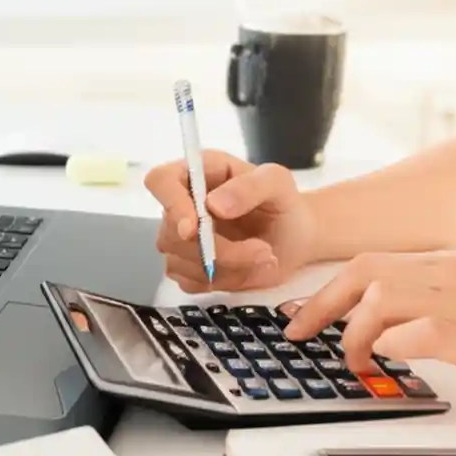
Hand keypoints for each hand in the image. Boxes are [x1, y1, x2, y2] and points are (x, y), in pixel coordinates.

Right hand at [144, 150, 319, 293]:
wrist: (295, 238)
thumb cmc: (283, 202)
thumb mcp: (277, 183)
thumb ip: (249, 187)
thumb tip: (213, 205)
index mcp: (198, 172)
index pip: (161, 181)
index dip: (170, 204)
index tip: (193, 229)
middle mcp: (182, 204)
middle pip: (171, 232)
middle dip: (218, 249)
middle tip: (263, 251)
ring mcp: (181, 239)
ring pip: (179, 262)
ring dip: (227, 267)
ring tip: (265, 257)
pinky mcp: (189, 268)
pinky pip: (190, 282)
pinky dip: (224, 281)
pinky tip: (249, 269)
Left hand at [280, 252, 455, 431]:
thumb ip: (436, 316)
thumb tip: (385, 335)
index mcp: (454, 270)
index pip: (371, 266)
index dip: (328, 290)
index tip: (301, 316)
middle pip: (364, 273)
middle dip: (320, 303)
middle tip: (298, 334)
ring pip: (381, 296)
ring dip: (353, 332)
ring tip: (352, 363)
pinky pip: (420, 330)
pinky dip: (392, 344)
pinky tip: (391, 360)